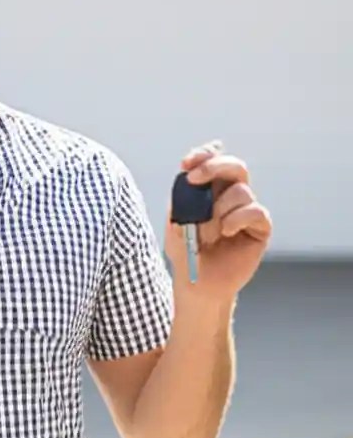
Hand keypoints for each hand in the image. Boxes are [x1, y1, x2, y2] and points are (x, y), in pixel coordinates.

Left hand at [165, 140, 272, 300]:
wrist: (197, 282)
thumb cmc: (185, 250)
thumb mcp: (176, 219)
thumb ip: (182, 196)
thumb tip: (187, 175)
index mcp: (209, 189)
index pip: (213, 160)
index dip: (204, 155)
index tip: (185, 164)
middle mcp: (231, 195)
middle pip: (235, 165)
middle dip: (214, 166)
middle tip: (194, 179)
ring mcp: (247, 210)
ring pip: (240, 192)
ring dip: (217, 211)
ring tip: (207, 234)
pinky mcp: (261, 227)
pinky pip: (255, 211)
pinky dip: (236, 219)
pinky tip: (225, 233)